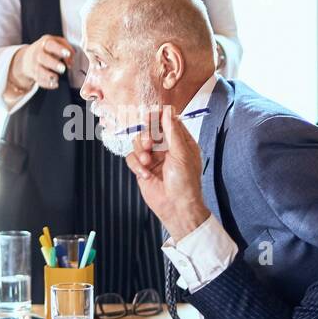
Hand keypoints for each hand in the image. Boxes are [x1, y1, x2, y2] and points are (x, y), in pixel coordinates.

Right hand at [8, 34, 71, 91]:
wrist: (28, 56)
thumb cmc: (47, 49)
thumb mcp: (57, 43)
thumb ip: (67, 48)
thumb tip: (72, 60)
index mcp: (46, 43)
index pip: (51, 45)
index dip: (59, 49)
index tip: (67, 53)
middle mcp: (38, 54)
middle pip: (43, 58)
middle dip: (53, 64)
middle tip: (63, 69)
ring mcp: (35, 65)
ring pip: (39, 71)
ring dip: (48, 76)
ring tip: (56, 78)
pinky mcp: (34, 74)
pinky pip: (39, 80)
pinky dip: (47, 84)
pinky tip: (55, 84)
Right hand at [124, 105, 210, 240]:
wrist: (176, 207)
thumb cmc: (186, 183)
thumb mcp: (181, 154)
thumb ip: (172, 131)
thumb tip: (168, 111)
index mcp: (180, 141)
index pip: (167, 121)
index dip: (157, 117)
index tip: (149, 117)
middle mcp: (166, 147)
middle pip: (149, 129)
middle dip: (146, 134)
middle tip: (148, 143)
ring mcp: (153, 157)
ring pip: (138, 142)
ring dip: (140, 150)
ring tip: (147, 162)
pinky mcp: (142, 168)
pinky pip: (132, 157)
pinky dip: (136, 164)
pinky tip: (145, 174)